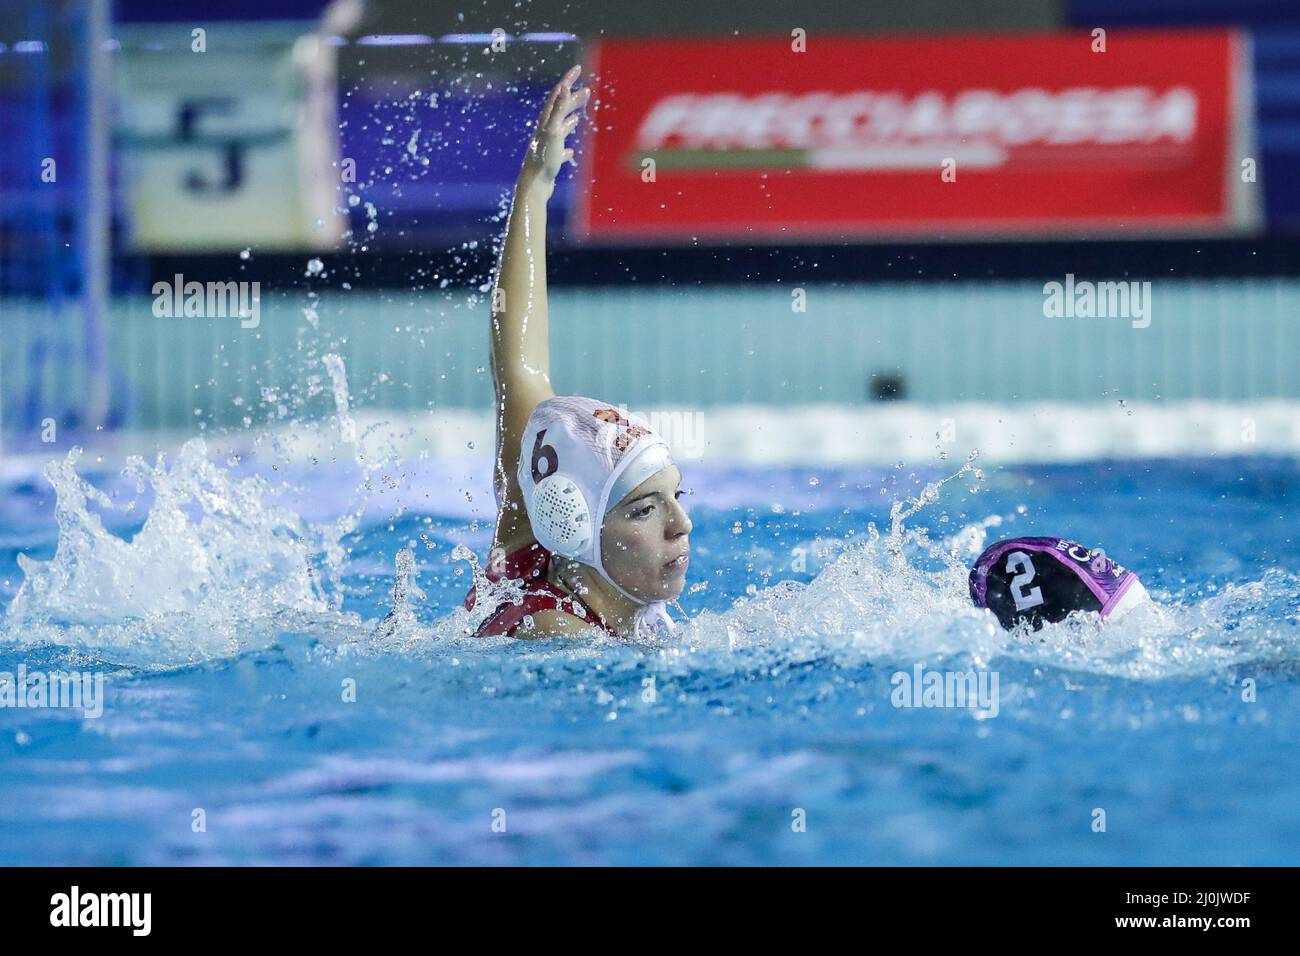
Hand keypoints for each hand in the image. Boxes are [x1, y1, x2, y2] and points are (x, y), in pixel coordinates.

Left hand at [521, 64, 589, 184]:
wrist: (534, 184)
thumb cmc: (544, 159)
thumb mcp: (553, 131)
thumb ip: (559, 109)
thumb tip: (564, 86)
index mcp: (546, 121)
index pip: (558, 94)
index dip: (568, 80)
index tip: (578, 68)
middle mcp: (545, 130)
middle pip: (560, 109)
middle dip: (573, 99)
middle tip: (587, 92)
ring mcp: (547, 145)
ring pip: (560, 128)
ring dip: (570, 119)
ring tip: (579, 116)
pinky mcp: (549, 159)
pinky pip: (559, 150)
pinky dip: (567, 147)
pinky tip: (571, 153)